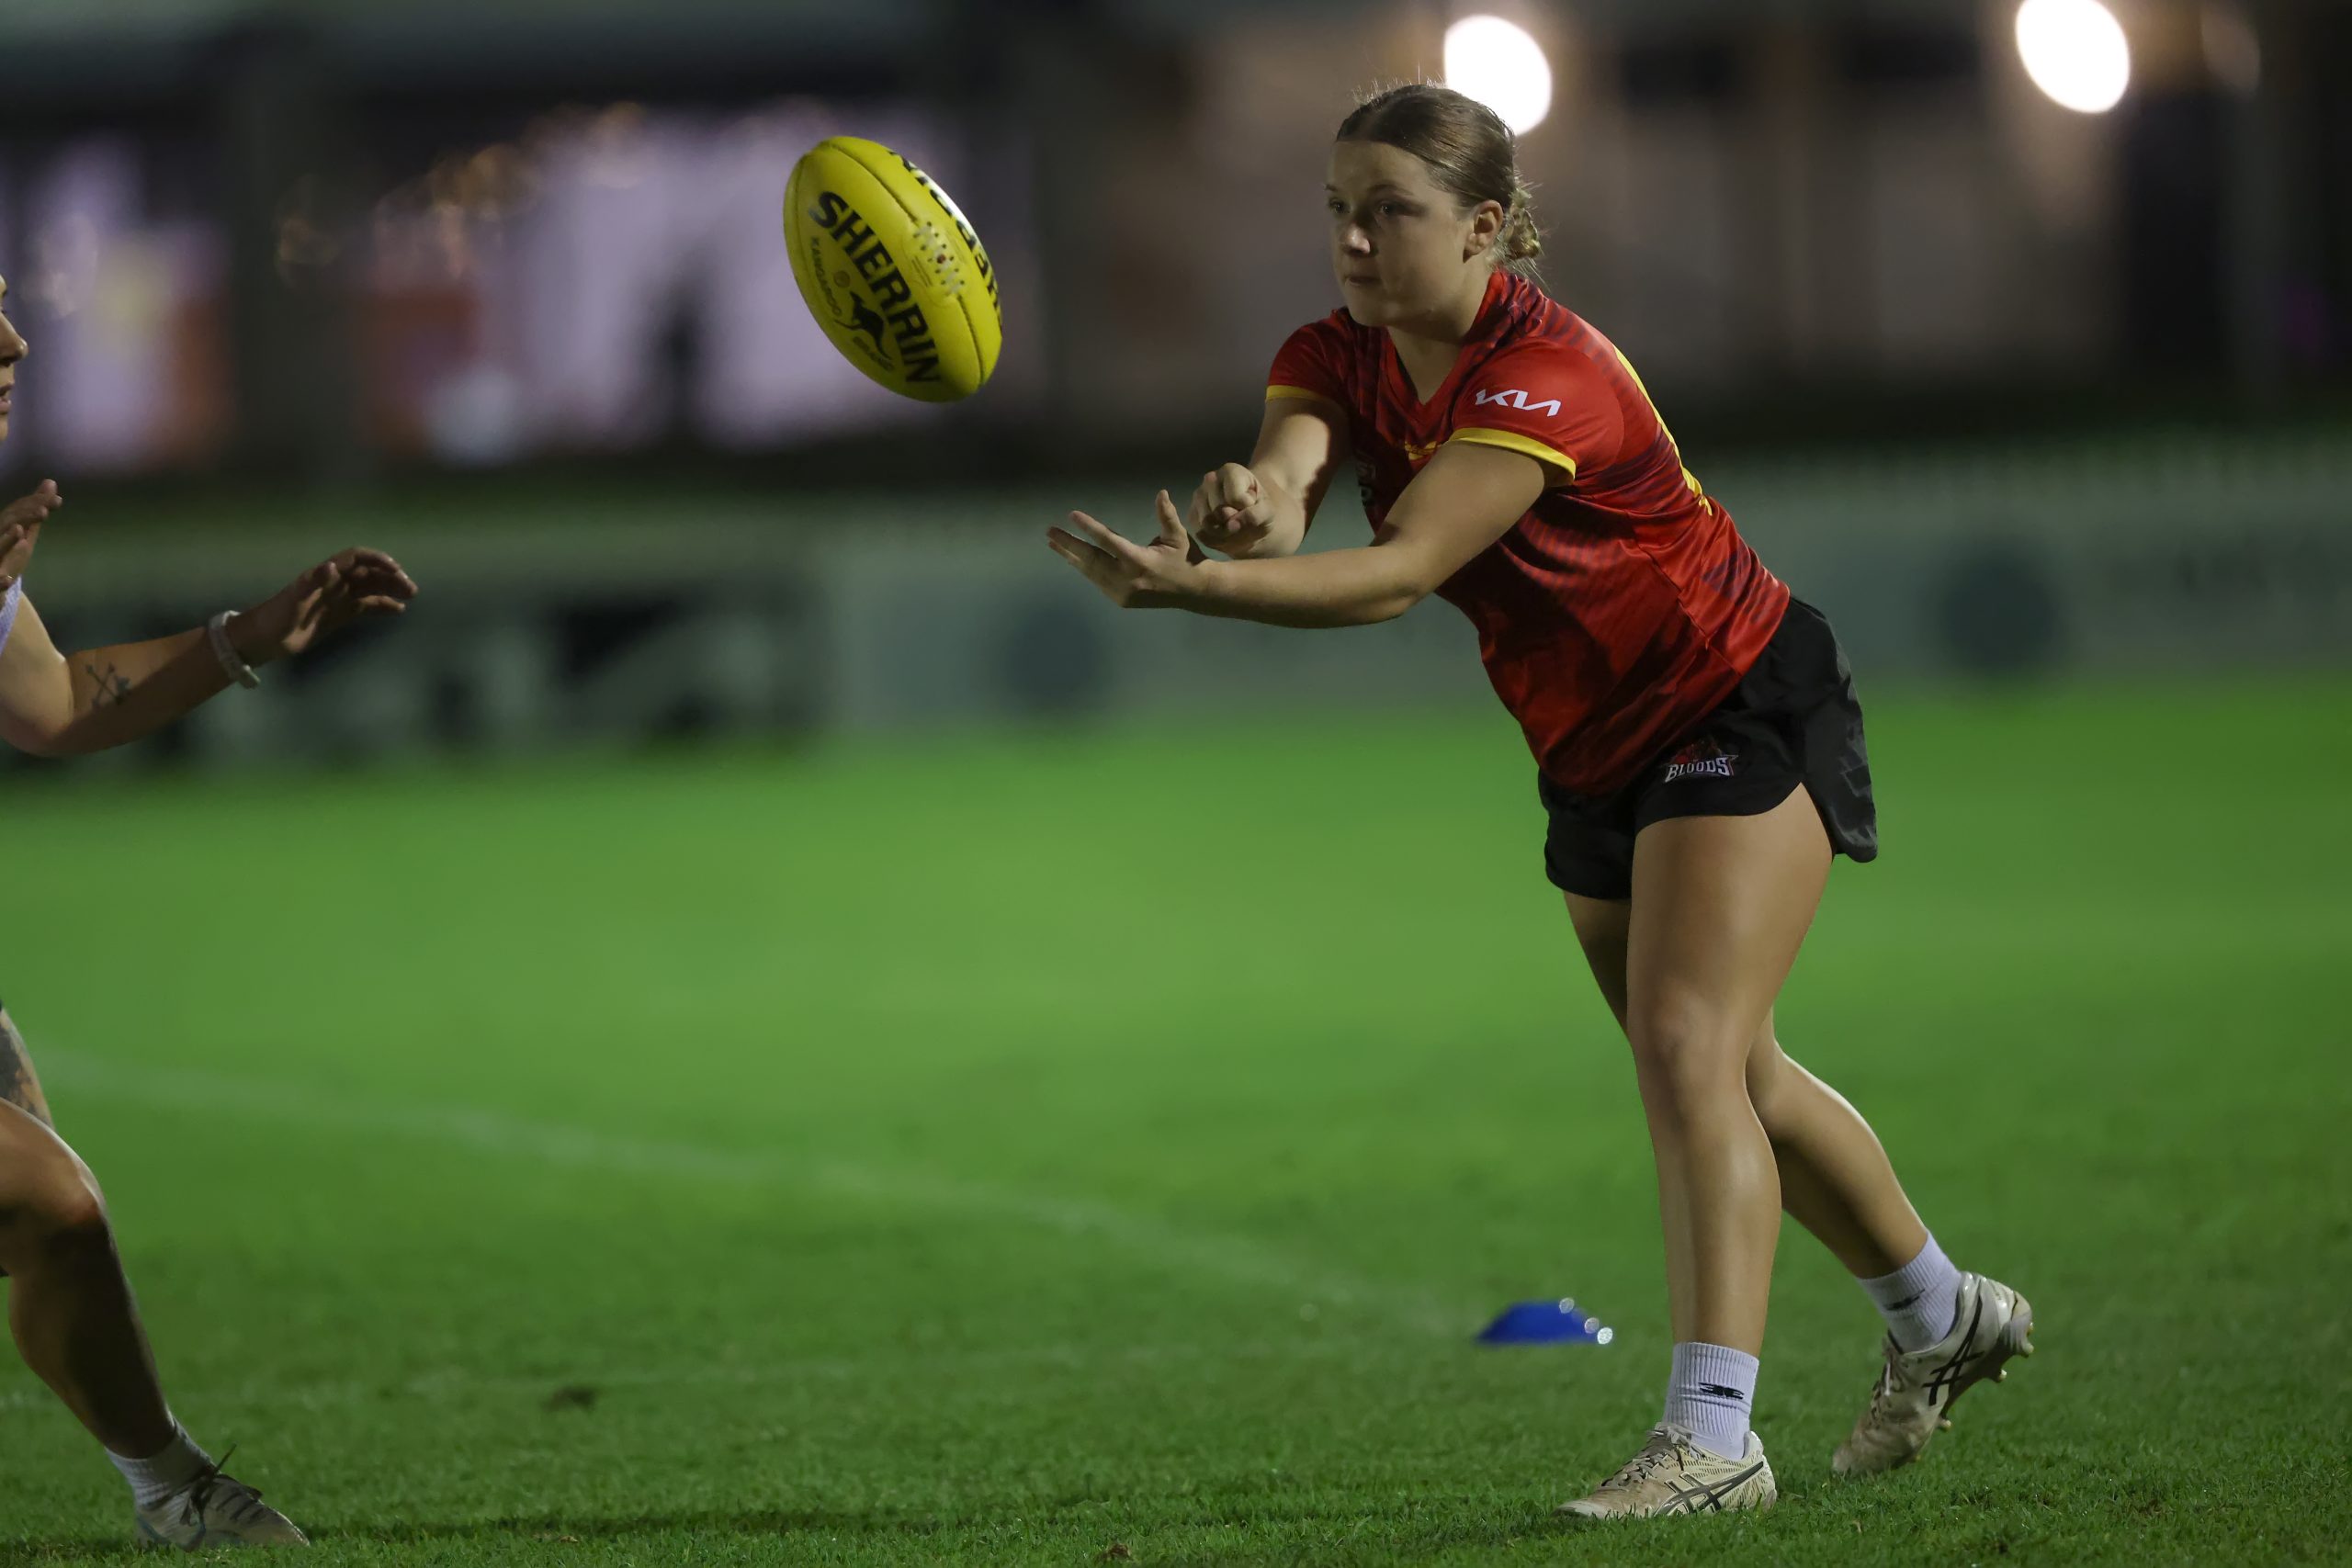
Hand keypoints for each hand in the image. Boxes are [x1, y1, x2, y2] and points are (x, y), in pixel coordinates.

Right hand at [0, 480, 61, 590]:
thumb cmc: (9, 555)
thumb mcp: (27, 532)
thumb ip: (36, 511)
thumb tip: (50, 483)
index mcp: (5, 528)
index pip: (19, 512)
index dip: (35, 504)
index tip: (57, 500)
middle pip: (7, 525)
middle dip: (23, 517)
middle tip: (44, 511)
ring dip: (6, 539)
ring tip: (19, 530)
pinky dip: (0, 580)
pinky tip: (8, 579)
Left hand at [231, 548, 417, 666]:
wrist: (264, 639)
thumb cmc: (275, 617)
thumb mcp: (292, 600)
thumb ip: (312, 582)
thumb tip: (331, 566)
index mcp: (324, 575)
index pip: (356, 558)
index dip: (376, 560)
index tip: (395, 569)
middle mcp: (335, 583)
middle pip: (368, 573)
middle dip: (391, 577)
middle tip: (411, 590)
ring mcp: (338, 599)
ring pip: (371, 588)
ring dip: (390, 589)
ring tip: (410, 597)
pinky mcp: (339, 615)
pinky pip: (366, 606)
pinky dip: (382, 606)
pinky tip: (397, 610)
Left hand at [1046, 491, 1210, 609]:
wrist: (1193, 592)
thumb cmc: (1185, 558)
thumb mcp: (1178, 535)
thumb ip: (1167, 515)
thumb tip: (1160, 492)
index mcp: (1141, 560)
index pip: (1108, 540)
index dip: (1089, 527)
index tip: (1072, 515)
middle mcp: (1127, 578)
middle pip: (1091, 558)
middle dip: (1068, 544)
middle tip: (1050, 531)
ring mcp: (1121, 592)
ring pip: (1090, 571)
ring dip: (1070, 556)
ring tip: (1053, 543)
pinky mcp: (1120, 599)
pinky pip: (1097, 580)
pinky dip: (1084, 568)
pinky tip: (1072, 556)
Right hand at [1188, 463, 1276, 555]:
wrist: (1249, 518)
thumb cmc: (1259, 510)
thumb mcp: (1268, 511)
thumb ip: (1255, 516)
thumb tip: (1231, 525)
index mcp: (1231, 471)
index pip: (1235, 498)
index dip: (1247, 510)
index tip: (1252, 506)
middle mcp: (1209, 479)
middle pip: (1219, 511)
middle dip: (1234, 523)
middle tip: (1244, 520)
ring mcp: (1198, 497)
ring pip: (1207, 524)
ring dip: (1225, 534)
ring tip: (1235, 528)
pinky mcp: (1191, 515)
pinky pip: (1201, 534)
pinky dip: (1216, 541)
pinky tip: (1225, 534)